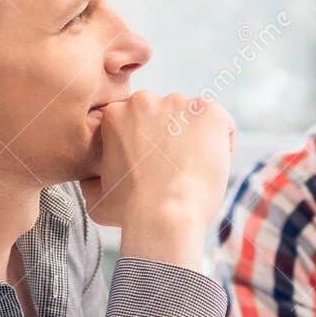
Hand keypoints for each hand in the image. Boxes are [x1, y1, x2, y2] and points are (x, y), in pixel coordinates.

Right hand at [81, 90, 233, 269]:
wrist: (165, 217)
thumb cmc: (131, 212)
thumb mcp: (96, 195)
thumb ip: (93, 176)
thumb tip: (92, 175)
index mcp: (115, 113)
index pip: (141, 122)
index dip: (150, 147)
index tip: (155, 168)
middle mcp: (145, 99)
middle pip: (168, 116)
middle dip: (173, 138)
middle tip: (175, 170)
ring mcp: (178, 102)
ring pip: (195, 119)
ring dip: (197, 140)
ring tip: (192, 172)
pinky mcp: (208, 111)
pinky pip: (222, 124)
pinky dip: (223, 144)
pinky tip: (210, 166)